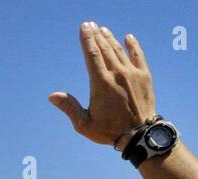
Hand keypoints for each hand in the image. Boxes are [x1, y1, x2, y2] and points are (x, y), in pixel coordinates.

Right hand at [49, 23, 155, 146]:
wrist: (139, 134)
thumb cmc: (109, 131)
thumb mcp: (84, 124)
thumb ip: (69, 107)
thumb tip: (52, 95)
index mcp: (101, 84)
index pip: (91, 55)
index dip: (87, 39)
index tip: (84, 27)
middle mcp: (117, 74)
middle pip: (105, 49)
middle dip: (97, 35)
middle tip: (91, 25)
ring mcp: (132, 73)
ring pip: (119, 50)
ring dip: (110, 39)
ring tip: (104, 29)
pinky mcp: (144, 76)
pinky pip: (138, 55)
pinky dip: (133, 45)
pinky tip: (128, 37)